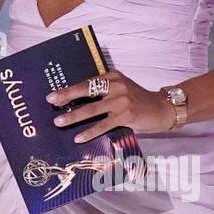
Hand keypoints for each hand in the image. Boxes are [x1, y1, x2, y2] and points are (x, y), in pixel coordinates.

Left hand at [46, 69, 178, 141]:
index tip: (54, 94)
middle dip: (66, 96)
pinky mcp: (126, 115)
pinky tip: (79, 137)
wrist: (162, 108)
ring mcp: (121, 101)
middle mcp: (116, 85)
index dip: (69, 88)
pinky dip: (90, 131)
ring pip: (92, 109)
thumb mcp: (121, 89)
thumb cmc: (138, 101)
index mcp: (112, 76)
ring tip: (59, 122)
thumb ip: (104, 92)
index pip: (87, 82)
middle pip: (86, 90)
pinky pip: (103, 125)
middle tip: (51, 101)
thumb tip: (78, 101)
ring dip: (74, 116)